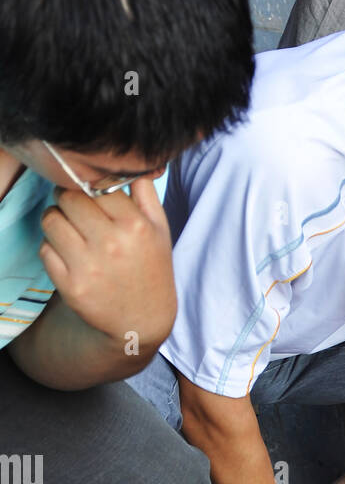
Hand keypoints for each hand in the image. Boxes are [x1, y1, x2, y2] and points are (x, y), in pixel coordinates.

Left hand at [39, 177, 175, 348]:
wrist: (142, 322)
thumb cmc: (150, 269)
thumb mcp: (159, 229)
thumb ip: (145, 192)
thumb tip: (127, 162)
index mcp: (135, 226)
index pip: (95, 184)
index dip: (89, 185)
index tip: (91, 195)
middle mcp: (112, 245)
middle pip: (67, 197)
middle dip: (68, 200)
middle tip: (76, 211)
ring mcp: (89, 267)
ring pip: (51, 220)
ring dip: (57, 221)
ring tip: (72, 232)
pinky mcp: (71, 286)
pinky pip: (45, 249)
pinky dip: (53, 248)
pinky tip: (70, 256)